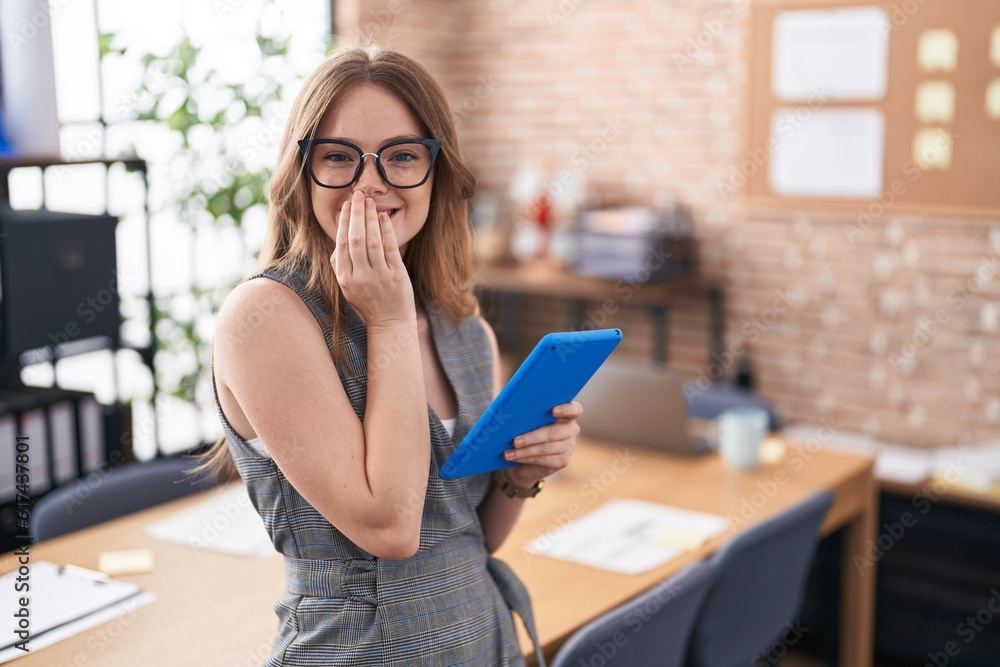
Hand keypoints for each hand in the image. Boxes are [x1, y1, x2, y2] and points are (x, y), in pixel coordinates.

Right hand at [332, 191, 414, 326]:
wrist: (390, 324)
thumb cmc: (368, 303)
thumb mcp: (348, 288)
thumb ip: (341, 266)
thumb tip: (337, 242)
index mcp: (345, 279)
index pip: (341, 244)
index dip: (344, 222)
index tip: (346, 206)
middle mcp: (360, 277)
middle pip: (355, 239)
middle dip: (356, 214)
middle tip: (357, 196)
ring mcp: (379, 276)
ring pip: (372, 241)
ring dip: (370, 218)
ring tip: (369, 202)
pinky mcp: (396, 276)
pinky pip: (390, 248)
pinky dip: (386, 230)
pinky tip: (383, 217)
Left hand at [502, 401, 582, 487]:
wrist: (527, 459)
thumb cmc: (527, 431)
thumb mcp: (528, 420)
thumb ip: (527, 413)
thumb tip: (509, 410)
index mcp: (566, 414)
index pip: (575, 410)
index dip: (566, 409)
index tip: (553, 411)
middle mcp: (571, 430)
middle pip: (554, 432)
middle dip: (532, 436)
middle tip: (515, 440)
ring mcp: (568, 447)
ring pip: (546, 448)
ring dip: (525, 450)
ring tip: (508, 452)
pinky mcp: (562, 461)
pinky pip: (542, 459)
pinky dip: (525, 458)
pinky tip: (513, 457)